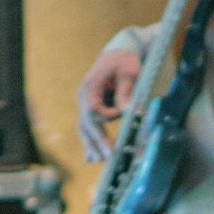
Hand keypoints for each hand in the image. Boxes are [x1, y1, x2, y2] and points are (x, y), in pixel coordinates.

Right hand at [78, 36, 138, 164]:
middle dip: (97, 140)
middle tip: (108, 156)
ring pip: (84, 128)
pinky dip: (90, 142)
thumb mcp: (129, 71)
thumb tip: (129, 112)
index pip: (93, 109)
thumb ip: (126, 91)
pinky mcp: (91, 109)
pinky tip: (91, 158)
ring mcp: (85, 103)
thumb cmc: (125, 59)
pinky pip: (88, 128)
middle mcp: (84, 96)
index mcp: (91, 85)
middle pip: (86, 123)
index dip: (108, 116)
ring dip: (91, 145)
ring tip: (99, 161)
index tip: (123, 114)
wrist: (119, 52)